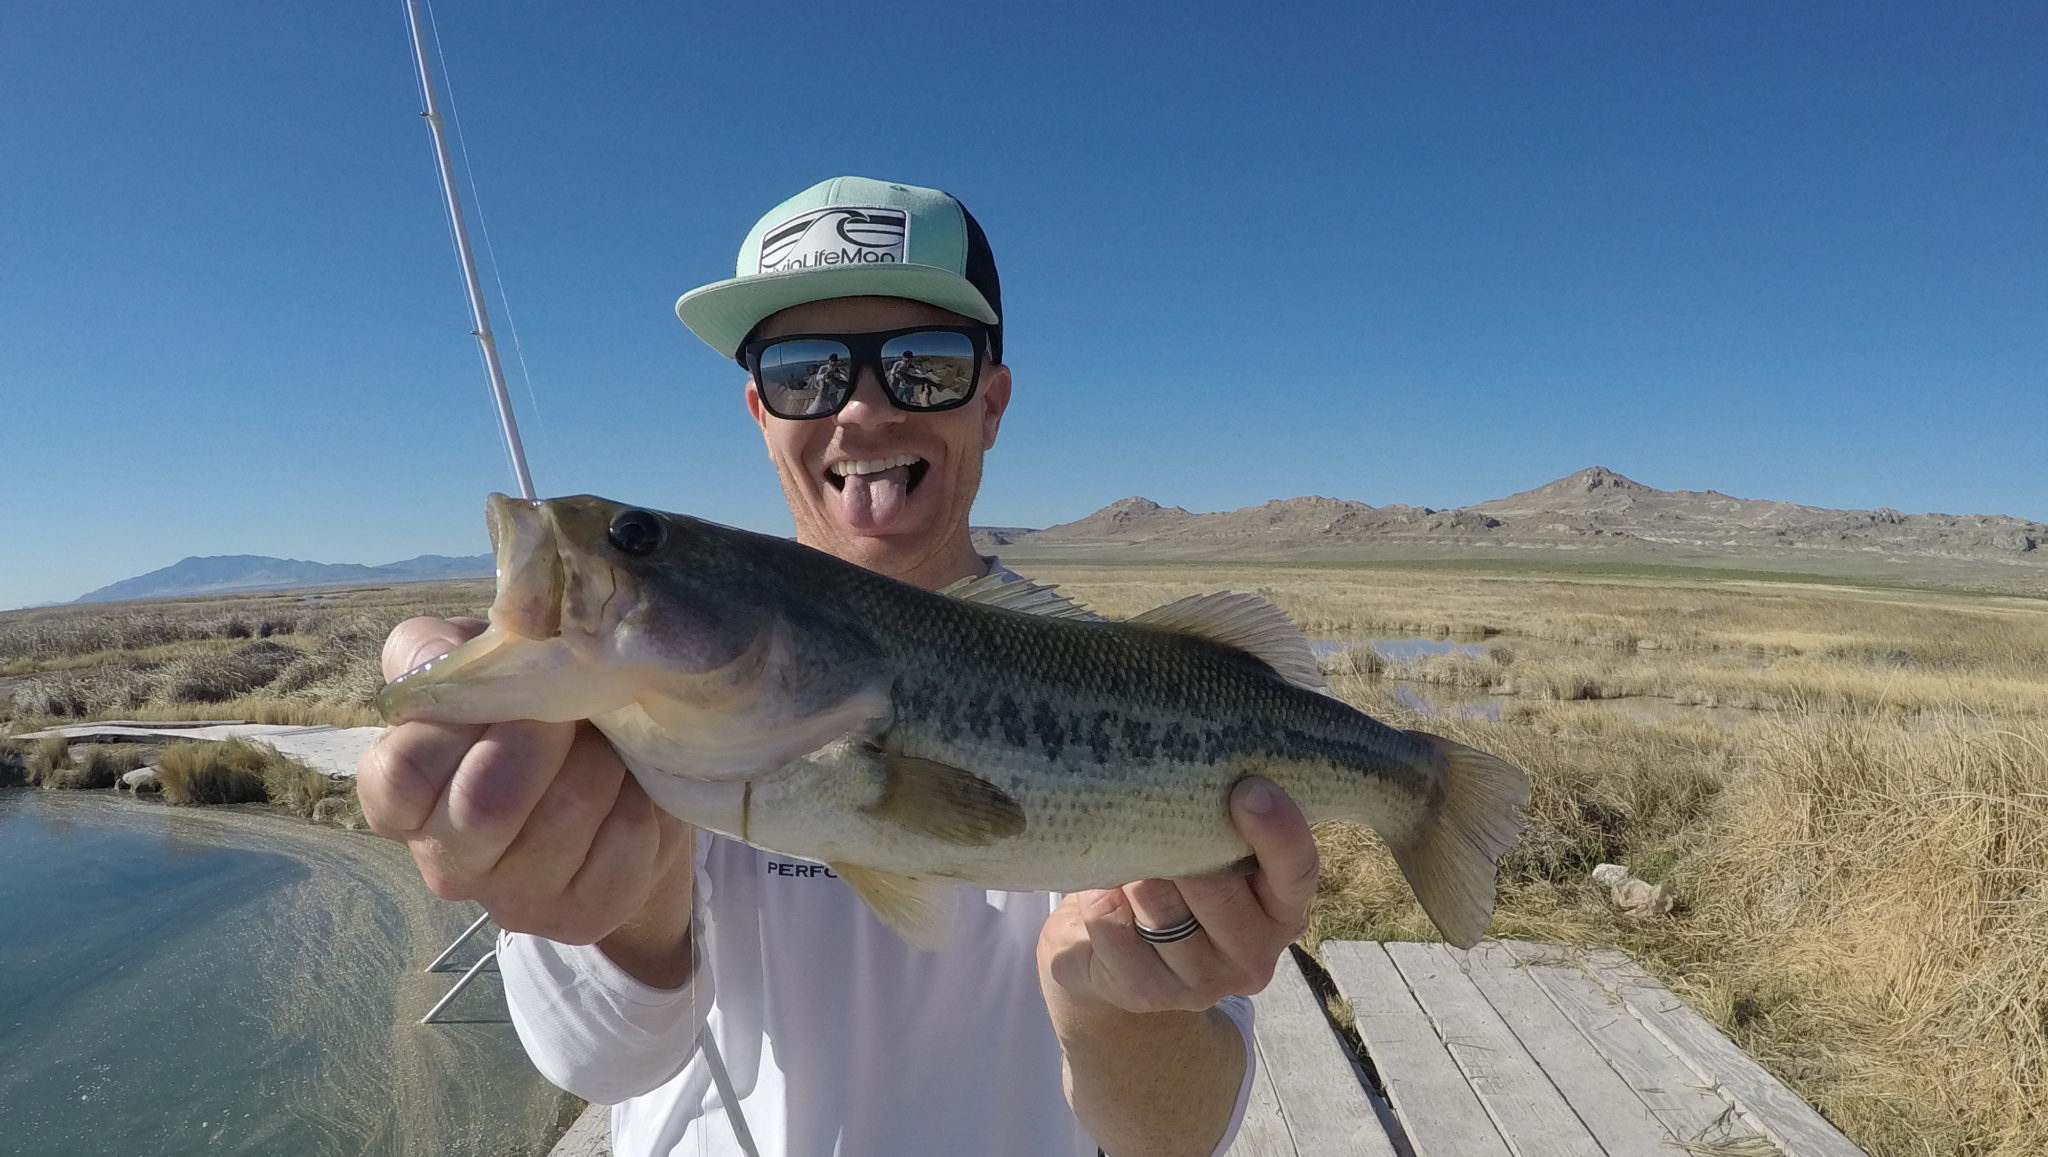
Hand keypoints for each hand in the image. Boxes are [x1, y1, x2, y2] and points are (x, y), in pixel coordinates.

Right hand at [356, 617, 691, 948]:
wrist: (611, 785)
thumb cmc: (526, 718)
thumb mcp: (476, 668)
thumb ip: (439, 651)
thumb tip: (442, 653)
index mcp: (399, 803)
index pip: (404, 767)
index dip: (462, 717)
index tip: (503, 692)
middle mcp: (445, 865)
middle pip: (489, 800)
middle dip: (545, 732)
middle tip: (571, 707)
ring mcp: (513, 901)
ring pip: (569, 810)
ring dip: (602, 756)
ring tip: (605, 742)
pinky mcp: (582, 917)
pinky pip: (628, 839)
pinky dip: (642, 796)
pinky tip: (632, 787)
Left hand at [1037, 777, 1318, 1013]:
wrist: (1113, 957)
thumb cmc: (1172, 878)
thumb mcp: (1207, 849)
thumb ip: (1220, 817)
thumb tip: (1205, 752)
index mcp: (1284, 907)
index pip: (1297, 871)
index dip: (1278, 830)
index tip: (1248, 787)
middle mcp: (1255, 953)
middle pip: (1218, 891)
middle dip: (1178, 847)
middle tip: (1151, 817)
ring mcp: (1204, 982)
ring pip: (1162, 909)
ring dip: (1135, 872)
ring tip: (1127, 856)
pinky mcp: (1150, 993)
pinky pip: (1114, 927)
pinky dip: (1100, 898)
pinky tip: (1103, 890)